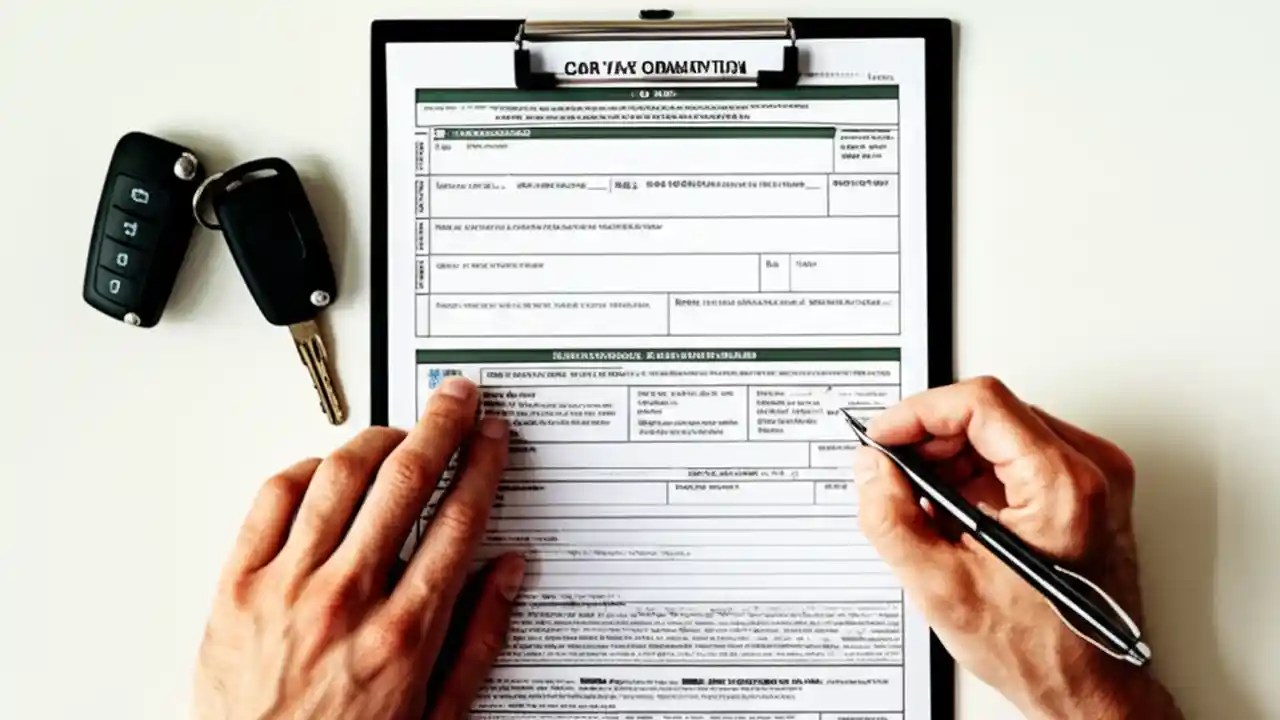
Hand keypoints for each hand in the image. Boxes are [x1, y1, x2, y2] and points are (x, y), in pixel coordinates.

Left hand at [192, 377, 522, 719]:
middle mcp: (348, 598)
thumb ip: (479, 639)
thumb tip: (507, 572)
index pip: (458, 519)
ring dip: (378, 438)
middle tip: (457, 400)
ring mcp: (288, 587)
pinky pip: (272, 499)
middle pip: (405, 480)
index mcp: (405, 631)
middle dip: (441, 425)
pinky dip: (305, 470)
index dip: (482, 465)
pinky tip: (326, 469)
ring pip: (339, 477)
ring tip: (398, 431)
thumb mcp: (438, 715)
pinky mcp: (237, 587)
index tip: (492, 438)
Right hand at [853, 377, 1182, 719]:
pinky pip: (1018, 456)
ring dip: (951, 457)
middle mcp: (1090, 470)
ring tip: (920, 500)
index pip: (980, 404)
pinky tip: (951, 510)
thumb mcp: (942, 586)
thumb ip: (891, 517)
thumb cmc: (1042, 650)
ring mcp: (1093, 478)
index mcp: (1062, 485)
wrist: (1089, 689)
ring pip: (1002, 431)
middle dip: (930, 437)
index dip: (918, 413)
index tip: (884, 437)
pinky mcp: (1086, 491)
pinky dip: (976, 473)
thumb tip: (871, 469)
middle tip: (891, 470)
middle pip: (991, 412)